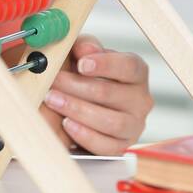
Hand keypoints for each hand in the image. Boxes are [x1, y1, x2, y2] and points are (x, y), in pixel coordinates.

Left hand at [41, 34, 151, 154]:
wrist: (78, 104)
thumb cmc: (82, 75)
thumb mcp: (81, 55)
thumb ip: (84, 47)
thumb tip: (86, 49)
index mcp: (135, 73)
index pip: (129, 66)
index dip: (105, 64)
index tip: (81, 64)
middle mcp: (140, 99)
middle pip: (111, 93)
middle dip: (76, 86)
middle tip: (53, 81)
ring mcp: (134, 125)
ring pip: (111, 121)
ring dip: (77, 110)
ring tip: (53, 100)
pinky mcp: (121, 146)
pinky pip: (106, 146)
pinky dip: (85, 135)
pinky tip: (67, 123)